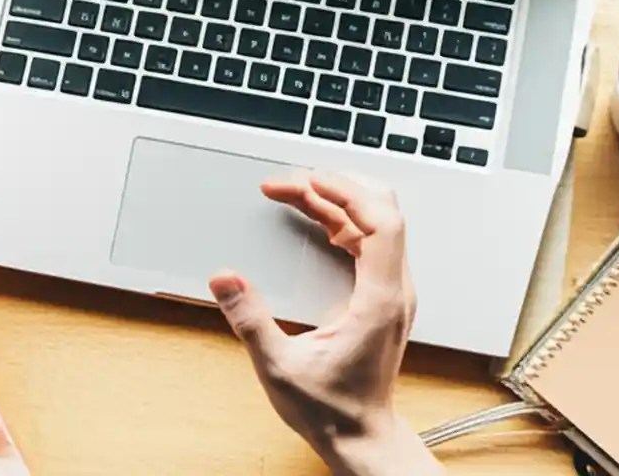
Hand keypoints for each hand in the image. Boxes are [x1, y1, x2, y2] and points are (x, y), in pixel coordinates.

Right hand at [208, 172, 441, 475]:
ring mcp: (391, 293)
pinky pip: (370, 242)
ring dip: (337, 203)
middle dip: (338, 187)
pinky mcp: (382, 297)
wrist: (362, 438)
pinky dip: (342, 222)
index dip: (347, 192)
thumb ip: (249, 320)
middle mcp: (393, 291)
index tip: (310, 180)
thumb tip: (225, 280)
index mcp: (379, 301)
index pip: (382, 223)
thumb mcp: (279, 366)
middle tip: (294, 182)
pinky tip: (315, 222)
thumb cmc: (332, 410)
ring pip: (377, 224)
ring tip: (294, 194)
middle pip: (383, 212)